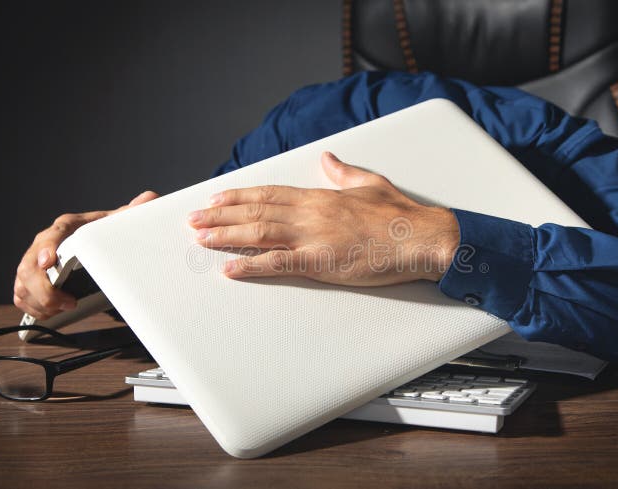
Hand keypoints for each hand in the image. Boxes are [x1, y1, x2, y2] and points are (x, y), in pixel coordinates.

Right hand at [13, 190, 158, 318]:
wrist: (94, 241)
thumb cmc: (102, 232)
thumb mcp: (118, 222)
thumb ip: (132, 213)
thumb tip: (150, 198)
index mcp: (67, 227)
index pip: (53, 234)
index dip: (48, 248)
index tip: (50, 262)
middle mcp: (45, 244)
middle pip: (29, 266)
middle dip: (45, 289)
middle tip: (69, 302)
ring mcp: (34, 263)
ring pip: (22, 285)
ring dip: (41, 302)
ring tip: (65, 308)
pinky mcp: (30, 282)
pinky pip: (22, 297)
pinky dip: (35, 309)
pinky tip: (54, 313)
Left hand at [187, 152, 458, 285]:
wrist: (423, 237)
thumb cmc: (401, 215)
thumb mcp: (370, 184)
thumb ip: (344, 172)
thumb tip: (327, 157)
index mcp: (321, 196)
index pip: (270, 193)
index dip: (240, 196)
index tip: (217, 198)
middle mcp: (311, 213)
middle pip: (256, 211)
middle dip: (221, 215)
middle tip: (194, 219)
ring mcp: (314, 237)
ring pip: (259, 233)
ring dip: (226, 236)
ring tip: (201, 238)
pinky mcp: (322, 262)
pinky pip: (278, 263)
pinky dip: (251, 266)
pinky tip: (230, 269)